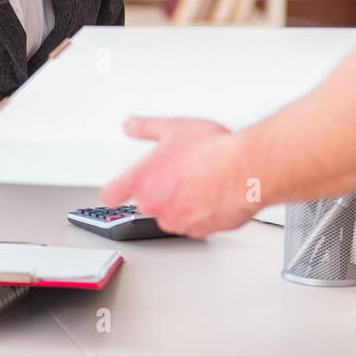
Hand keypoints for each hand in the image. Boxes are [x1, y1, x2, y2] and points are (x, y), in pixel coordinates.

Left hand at [100, 117, 262, 237]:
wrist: (244, 171)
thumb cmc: (212, 151)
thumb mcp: (175, 128)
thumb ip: (147, 128)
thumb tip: (131, 125)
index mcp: (142, 180)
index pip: (112, 194)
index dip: (116, 191)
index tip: (118, 190)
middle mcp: (154, 204)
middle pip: (147, 202)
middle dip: (161, 190)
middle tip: (181, 172)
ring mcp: (176, 220)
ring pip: (172, 214)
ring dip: (181, 203)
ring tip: (201, 181)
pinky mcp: (198, 231)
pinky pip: (194, 224)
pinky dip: (201, 213)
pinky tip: (213, 195)